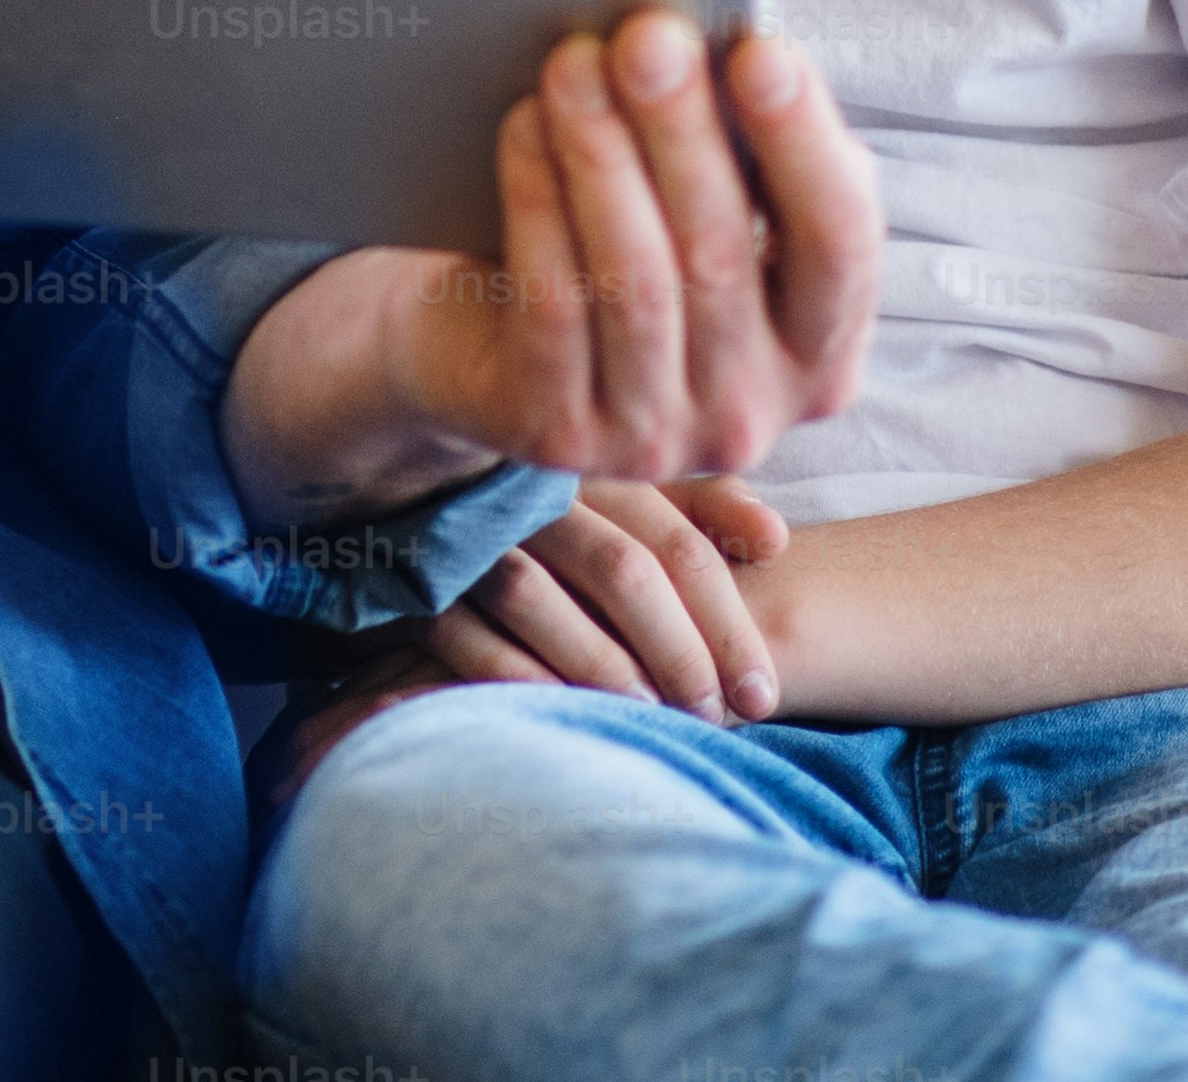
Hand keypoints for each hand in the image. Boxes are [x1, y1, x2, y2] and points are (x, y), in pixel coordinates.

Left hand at [393, 14, 878, 479]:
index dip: (803, 145)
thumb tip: (737, 49)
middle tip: (646, 33)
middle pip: (723, 253)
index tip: (762, 50)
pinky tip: (524, 126)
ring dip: (602, 156)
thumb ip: (745, 153)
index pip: (841, 246)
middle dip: (681, 131)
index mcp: (821, 354)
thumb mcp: (701, 215)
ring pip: (636, 280)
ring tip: (572, 63)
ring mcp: (654, 437)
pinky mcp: (557, 435)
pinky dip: (539, 202)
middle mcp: (752, 414)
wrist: (479, 348)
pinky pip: (553, 304)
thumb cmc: (620, 249)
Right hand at [419, 473, 793, 721]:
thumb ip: (704, 508)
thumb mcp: (631, 498)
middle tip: (714, 717)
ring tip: (650, 720)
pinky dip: (518, 678)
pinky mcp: (414, 578)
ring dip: (601, 667)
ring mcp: (464, 531)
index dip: (728, 623)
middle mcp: (528, 491)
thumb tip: (773, 539)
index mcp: (594, 468)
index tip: (762, 694)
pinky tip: (564, 716)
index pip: (677, 541)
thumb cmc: (558, 520)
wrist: (420, 513)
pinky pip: (462, 632)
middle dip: (676, 652)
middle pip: (618, 568)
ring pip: (537, 595)